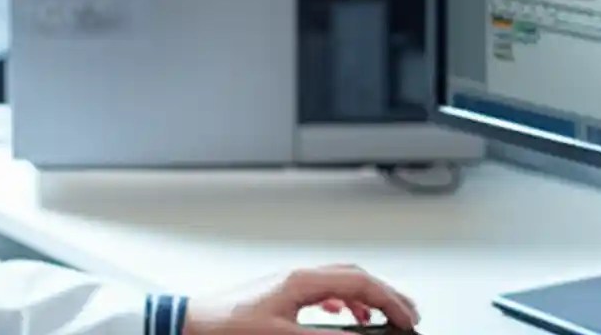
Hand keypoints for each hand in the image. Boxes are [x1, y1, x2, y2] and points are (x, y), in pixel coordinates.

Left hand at [183, 264, 419, 334]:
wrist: (192, 322)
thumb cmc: (227, 326)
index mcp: (301, 280)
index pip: (359, 282)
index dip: (389, 299)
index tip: (407, 318)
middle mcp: (297, 276)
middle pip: (354, 276)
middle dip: (385, 293)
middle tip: (407, 313)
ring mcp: (289, 282)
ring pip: (340, 281)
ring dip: (365, 296)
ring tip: (383, 315)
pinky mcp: (280, 293)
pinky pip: (322, 290)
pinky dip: (342, 299)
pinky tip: (343, 314)